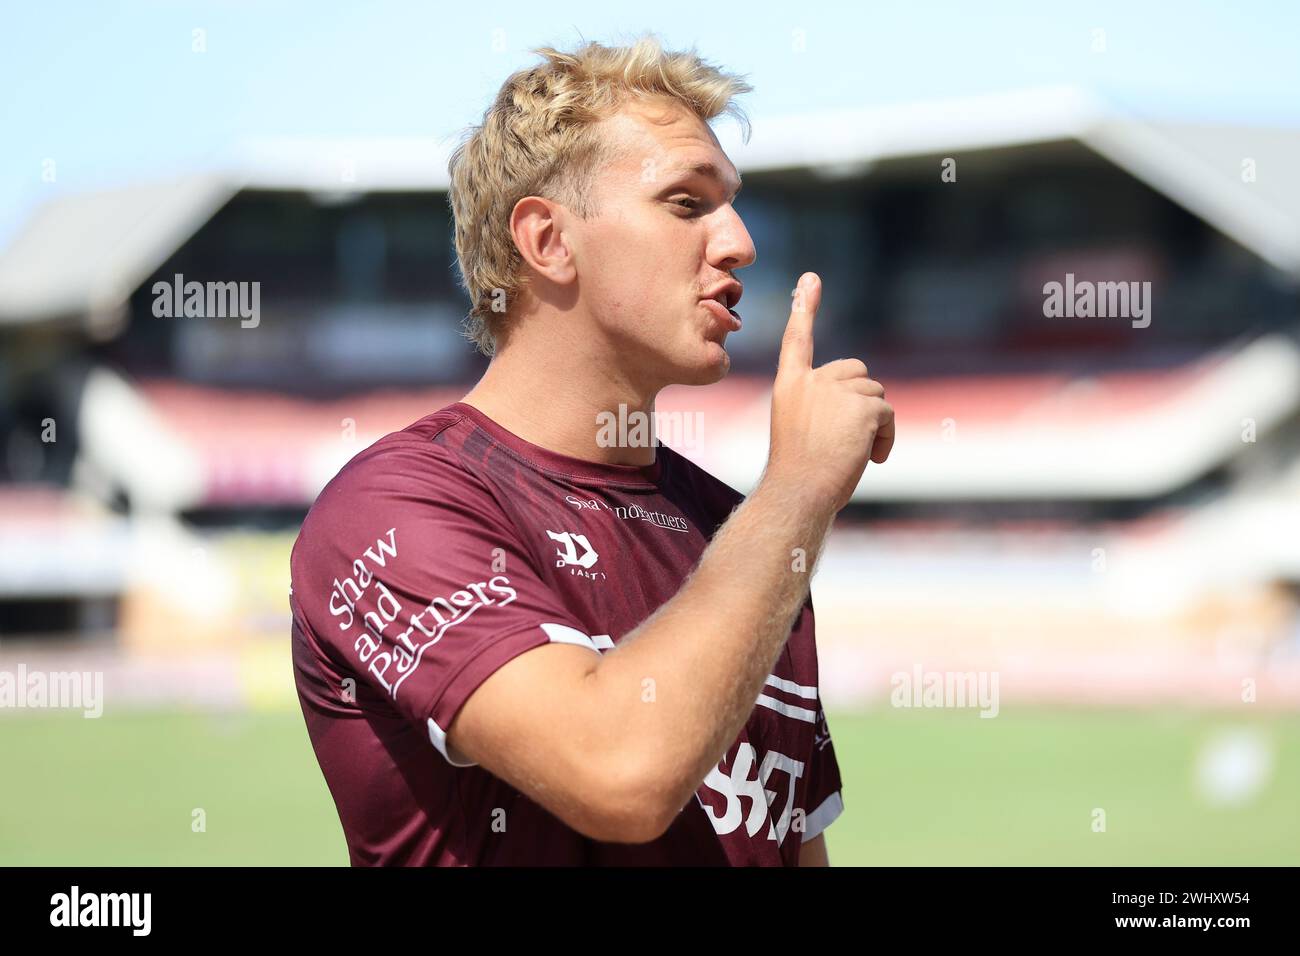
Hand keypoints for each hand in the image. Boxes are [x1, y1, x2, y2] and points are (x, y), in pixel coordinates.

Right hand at [765, 272, 893, 512]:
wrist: (799, 492)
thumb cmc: (799, 475)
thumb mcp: (802, 432)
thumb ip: (824, 409)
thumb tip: (869, 404)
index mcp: (789, 385)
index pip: (797, 339)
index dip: (804, 307)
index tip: (810, 279)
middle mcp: (811, 380)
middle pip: (856, 372)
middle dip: (863, 400)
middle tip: (851, 438)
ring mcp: (837, 390)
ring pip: (875, 395)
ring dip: (875, 425)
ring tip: (855, 455)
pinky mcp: (863, 406)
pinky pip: (888, 414)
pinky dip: (886, 438)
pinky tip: (871, 459)